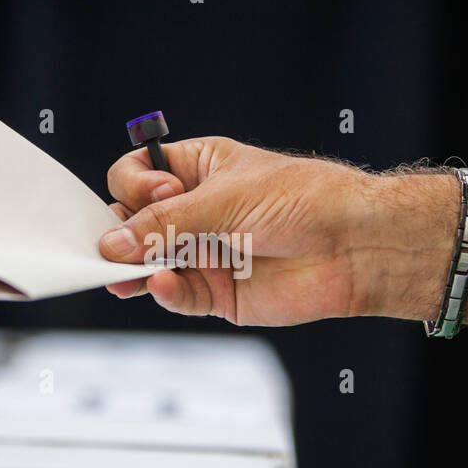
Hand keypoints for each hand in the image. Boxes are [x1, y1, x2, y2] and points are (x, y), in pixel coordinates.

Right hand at [97, 136, 459, 325]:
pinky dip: (165, 293)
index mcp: (197, 170)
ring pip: (149, 264)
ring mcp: (204, 253)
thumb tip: (114, 241)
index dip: (136, 186)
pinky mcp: (217, 293)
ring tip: (122, 275)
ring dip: (132, 270)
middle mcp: (196, 212)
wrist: (353, 244)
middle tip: (120, 244)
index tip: (157, 195)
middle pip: (134, 222)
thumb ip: (167, 223)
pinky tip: (162, 284)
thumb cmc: (304, 200)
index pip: (138, 175)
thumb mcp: (226, 199)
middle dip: (122, 233)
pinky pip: (177, 296)